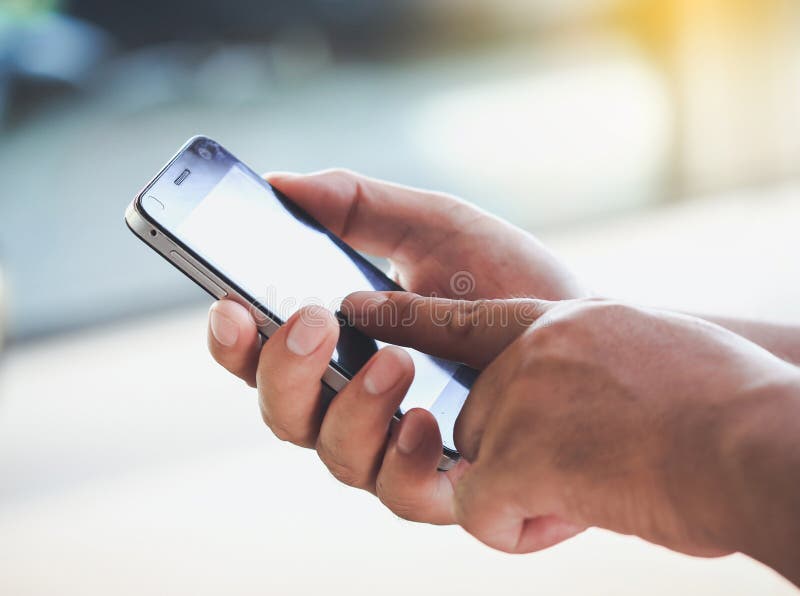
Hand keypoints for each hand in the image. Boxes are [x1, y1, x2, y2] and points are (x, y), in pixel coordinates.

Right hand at [207, 170, 585, 523]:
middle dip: (284, 372)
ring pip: (335, 457)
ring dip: (351, 408)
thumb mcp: (434, 225)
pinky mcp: (454, 487)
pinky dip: (404, 460)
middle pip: (284, 415)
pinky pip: (404, 497)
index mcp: (344, 349)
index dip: (234, 342)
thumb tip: (281, 183)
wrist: (593, 329)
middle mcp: (361, 406)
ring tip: (394, 361)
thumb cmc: (508, 279)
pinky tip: (428, 421)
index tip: (228, 304)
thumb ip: (359, 204)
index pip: (265, 358)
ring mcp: (404, 450)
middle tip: (314, 319)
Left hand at [344, 291, 799, 579]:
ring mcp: (513, 404)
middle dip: (502, 446)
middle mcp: (524, 357)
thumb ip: (591, 362)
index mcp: (558, 324)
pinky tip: (583, 510)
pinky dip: (524, 528)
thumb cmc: (727, 402)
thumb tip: (578, 395)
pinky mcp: (512, 459)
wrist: (752, 440)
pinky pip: (480, 511)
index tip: (359, 309)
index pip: (461, 318)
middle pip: (468, 411)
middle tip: (581, 457)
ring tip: (593, 481)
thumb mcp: (649, 349)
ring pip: (471, 462)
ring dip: (517, 486)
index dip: (408, 315)